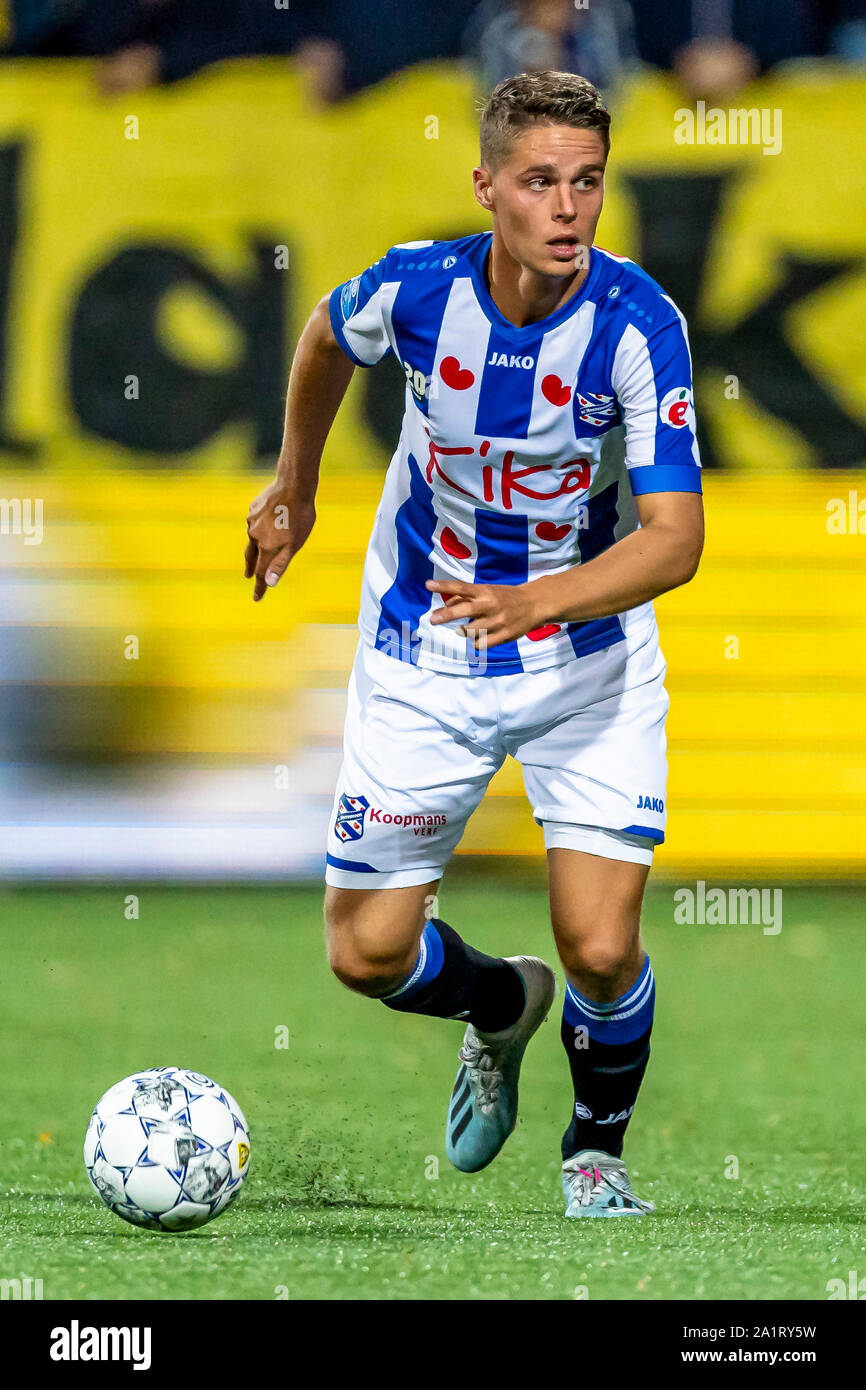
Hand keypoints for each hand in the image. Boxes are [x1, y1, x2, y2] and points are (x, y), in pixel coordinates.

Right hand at [244, 482, 315, 601]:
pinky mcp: (253, 508)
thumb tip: (269, 583)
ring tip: (257, 550)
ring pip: (252, 537)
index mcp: (266, 547)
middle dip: (251, 567)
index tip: (256, 598)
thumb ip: (280, 564)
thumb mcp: (294, 544)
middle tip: (248, 576)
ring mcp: (252, 520)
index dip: (260, 587)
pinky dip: (258, 527)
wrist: (293, 486)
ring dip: (254, 546)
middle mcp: (255, 535)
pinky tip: (264, 524)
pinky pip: (254, 522)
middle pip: (252, 556)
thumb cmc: (299, 517)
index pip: (261, 573)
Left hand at [426, 578, 544, 648]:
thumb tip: (445, 604)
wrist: (534, 604)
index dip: (444, 586)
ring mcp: (498, 621)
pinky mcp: (504, 636)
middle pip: (464, 610)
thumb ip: (466, 597)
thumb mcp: (487, 591)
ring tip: (465, 629)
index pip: (461, 587)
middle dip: (446, 615)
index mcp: (486, 591)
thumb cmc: (505, 597)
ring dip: (463, 631)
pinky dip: (476, 642)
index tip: (428, 585)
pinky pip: (481, 644)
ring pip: (470, 631)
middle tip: (432, 619)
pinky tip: (478, 638)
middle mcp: (491, 605)